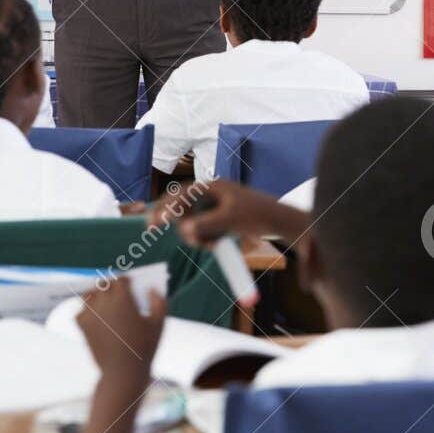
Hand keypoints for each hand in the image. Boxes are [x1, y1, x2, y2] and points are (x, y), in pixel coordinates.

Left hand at [75, 276, 164, 388]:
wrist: (123, 372)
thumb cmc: (144, 348)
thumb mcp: (159, 324)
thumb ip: (159, 302)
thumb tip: (151, 289)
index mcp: (123, 300)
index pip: (120, 280)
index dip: (126, 280)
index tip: (130, 283)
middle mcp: (104, 304)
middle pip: (104, 284)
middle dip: (111, 284)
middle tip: (118, 288)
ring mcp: (91, 315)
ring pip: (90, 294)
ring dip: (98, 293)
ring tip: (105, 297)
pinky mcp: (82, 326)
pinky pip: (81, 309)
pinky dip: (87, 308)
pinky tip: (96, 312)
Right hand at [149, 178, 288, 245]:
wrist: (279, 222)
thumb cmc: (256, 215)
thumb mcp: (229, 220)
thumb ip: (205, 224)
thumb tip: (183, 229)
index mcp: (212, 186)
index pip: (181, 195)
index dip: (165, 209)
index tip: (153, 224)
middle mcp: (210, 194)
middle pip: (182, 208)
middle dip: (179, 225)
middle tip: (157, 233)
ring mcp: (214, 206)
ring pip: (191, 222)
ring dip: (195, 236)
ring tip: (211, 246)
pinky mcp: (218, 218)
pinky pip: (202, 229)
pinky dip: (204, 239)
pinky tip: (216, 245)